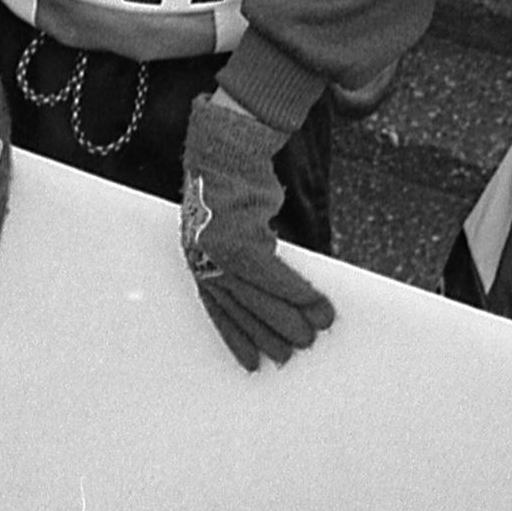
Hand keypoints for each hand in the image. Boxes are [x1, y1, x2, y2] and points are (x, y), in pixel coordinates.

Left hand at [180, 93, 334, 370]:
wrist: (228, 145)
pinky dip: (297, 291)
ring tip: (315, 333)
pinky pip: (274, 273)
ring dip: (291, 316)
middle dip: (271, 332)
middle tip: (295, 352)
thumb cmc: (233, 184)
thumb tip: (271, 291)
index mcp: (197, 257)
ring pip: (260, 295)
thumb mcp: (235, 227)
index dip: (236, 337)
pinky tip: (315, 305)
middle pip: (242, 306)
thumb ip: (247, 257)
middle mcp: (204, 257)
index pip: (217, 309)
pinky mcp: (241, 235)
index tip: (251, 365)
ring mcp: (220, 247)